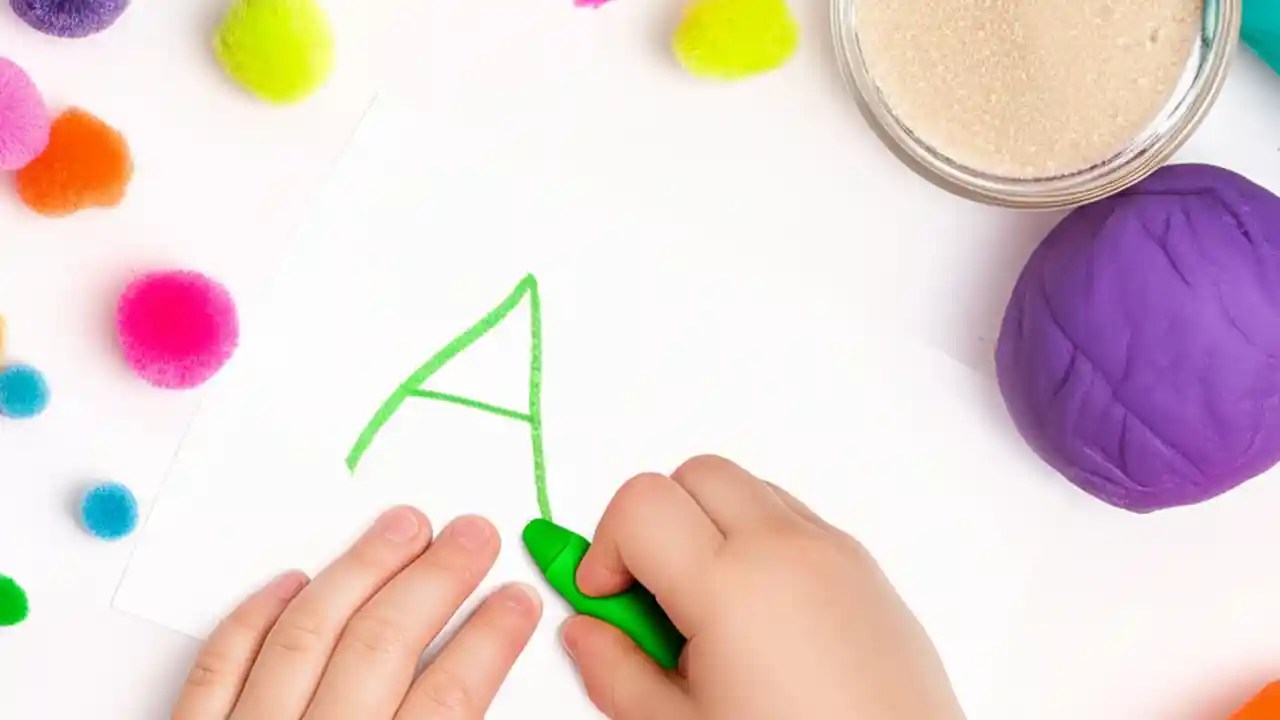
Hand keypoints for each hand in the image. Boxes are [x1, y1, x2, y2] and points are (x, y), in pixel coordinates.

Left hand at [172, 508, 541, 718]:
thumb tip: (480, 683)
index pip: (448, 700)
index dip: (490, 641)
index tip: (518, 601)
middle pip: (381, 647)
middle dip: (436, 580)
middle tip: (473, 535)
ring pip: (304, 636)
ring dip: (359, 572)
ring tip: (401, 527)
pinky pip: (216, 669)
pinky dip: (253, 619)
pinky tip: (290, 583)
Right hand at [565, 456, 965, 719]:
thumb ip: (617, 672)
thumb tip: (587, 631)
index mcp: (733, 584)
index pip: (642, 501)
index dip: (606, 544)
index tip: (607, 595)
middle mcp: (788, 549)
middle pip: (694, 474)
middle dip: (656, 520)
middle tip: (649, 595)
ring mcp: (834, 552)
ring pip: (748, 488)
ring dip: (710, 525)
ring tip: (708, 611)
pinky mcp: (866, 569)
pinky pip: (795, 519)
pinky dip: (761, 541)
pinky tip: (757, 617)